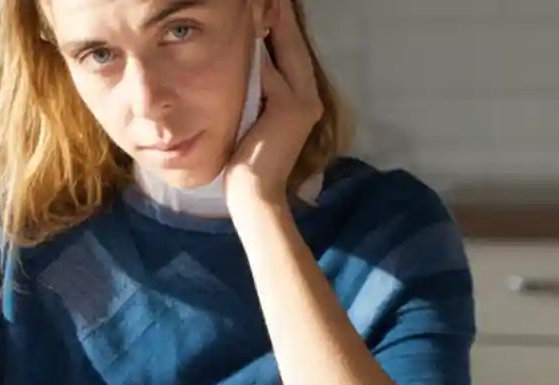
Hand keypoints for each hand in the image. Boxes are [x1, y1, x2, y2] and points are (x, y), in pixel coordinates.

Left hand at [224, 0, 323, 208]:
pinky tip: (250, 27)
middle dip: (281, 14)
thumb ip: (260, 92)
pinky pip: (268, 69)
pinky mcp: (287, 107)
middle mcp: (309, 96)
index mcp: (304, 100)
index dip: (283, 25)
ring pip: (282, 51)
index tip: (272, 3)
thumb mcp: (256, 118)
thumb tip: (249, 61)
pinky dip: (258, 48)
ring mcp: (301, 101)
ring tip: (259, 2)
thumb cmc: (249, 162)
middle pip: (293, 44)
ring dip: (269, 23)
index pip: (293, 52)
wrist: (256, 192)